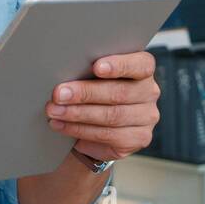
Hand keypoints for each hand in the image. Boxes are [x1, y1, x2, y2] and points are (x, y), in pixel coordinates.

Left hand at [44, 51, 159, 163]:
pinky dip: (80, 130)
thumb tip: (64, 69)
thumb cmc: (95, 90)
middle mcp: (149, 92)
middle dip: (85, 93)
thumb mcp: (94, 75)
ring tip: (55, 111)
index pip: (140, 64)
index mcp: (143, 69)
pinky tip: (62, 125)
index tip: (96, 67)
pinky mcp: (138, 138)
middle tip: (59, 94)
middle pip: (120, 92)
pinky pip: (108, 135)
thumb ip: (88, 70)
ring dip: (78, 114)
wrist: (98, 123)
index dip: (119, 65)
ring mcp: (146, 117)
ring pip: (112, 116)